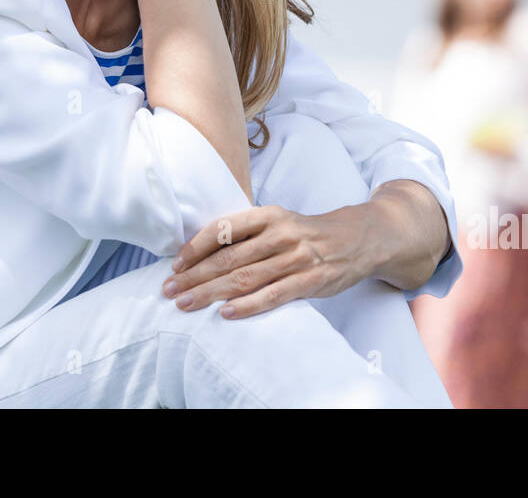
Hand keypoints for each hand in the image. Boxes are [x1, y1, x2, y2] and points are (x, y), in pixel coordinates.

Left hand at [160, 203, 384, 318]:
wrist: (357, 238)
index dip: (196, 248)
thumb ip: (248, 234)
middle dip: (195, 276)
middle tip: (170, 290)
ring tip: (186, 304)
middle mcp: (281, 233)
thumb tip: (203, 253)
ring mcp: (297, 257)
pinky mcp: (311, 280)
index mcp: (268, 215)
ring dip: (211, 293)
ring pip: (246, 277)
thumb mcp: (279, 222)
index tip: (175, 266)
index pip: (223, 229)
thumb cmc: (307, 233)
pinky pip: (274, 295)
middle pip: (229, 257)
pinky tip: (226, 313)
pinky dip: (249, 305)